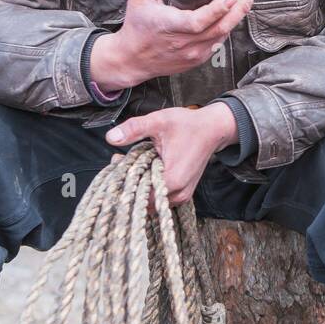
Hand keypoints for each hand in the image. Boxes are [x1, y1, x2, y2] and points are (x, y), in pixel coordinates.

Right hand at [89, 0, 255, 91]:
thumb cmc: (136, 27)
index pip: (199, 21)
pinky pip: (219, 42)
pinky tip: (230, 15)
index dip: (218, 10)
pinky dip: (226, 28)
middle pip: (221, 28)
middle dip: (240, 8)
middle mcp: (185, 43)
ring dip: (236, 17)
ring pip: (223, 35)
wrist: (132, 59)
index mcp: (170, 26)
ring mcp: (194, 54)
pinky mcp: (199, 59)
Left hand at [106, 102, 238, 206]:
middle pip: (143, 200)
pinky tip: (146, 169)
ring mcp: (182, 197)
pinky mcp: (183, 194)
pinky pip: (160, 198)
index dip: (123, 180)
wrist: (213, 129)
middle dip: (129, 183)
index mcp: (172, 180)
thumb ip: (134, 129)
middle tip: (122, 160)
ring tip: (135, 163)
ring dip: (140, 186)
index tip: (117, 161)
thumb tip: (110, 137)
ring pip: (151, 202)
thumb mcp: (159, 121)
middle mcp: (178, 194)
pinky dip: (150, 187)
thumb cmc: (188, 125)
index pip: (137, 194)